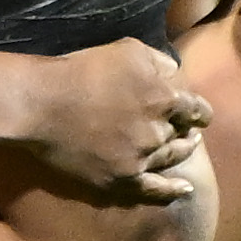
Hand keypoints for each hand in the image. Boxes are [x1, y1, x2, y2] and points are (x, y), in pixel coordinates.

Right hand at [16, 35, 214, 202]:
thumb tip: (176, 74)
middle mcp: (158, 130)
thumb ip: (159, 62)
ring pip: (171, 158)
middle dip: (186, 129)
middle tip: (186, 128)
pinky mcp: (121, 178)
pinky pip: (154, 189)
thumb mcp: (127, 49)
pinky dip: (172, 190)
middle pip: (182, 133)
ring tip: (187, 149)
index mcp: (164, 97)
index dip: (198, 110)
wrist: (42, 104)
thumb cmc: (81, 70)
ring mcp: (141, 157)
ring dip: (182, 152)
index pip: (195, 107)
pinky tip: (185, 189)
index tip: (198, 113)